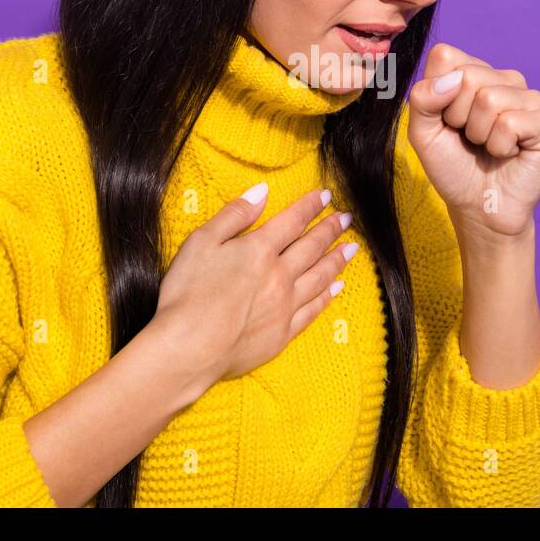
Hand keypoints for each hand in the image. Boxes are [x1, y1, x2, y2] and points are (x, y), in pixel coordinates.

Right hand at [153, 184, 356, 383]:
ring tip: (352, 249)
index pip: (292, 221)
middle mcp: (279, 276)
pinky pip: (313, 310)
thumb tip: (262, 192)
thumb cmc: (187, 293)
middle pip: (312, 247)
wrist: (189, 348)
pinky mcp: (283, 334)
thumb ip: (235, 215)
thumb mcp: (201, 242)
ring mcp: (284, 306)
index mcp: (259, 249)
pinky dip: (327, 296)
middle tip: (347, 218)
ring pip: (319, 277)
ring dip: (337, 260)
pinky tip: (337, 288)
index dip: (310, 206)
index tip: (326, 196)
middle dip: (331, 230)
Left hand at [406, 42, 539, 239]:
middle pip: (467, 76)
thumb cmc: (453, 166)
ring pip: (489, 99)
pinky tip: (508, 154)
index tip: (446, 120)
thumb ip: (423, 98)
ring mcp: (528, 97)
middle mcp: (504, 79)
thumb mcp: (422, 131)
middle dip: (457, 117)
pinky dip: (500, 146)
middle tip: (469, 137)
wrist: (477, 206)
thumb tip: (455, 79)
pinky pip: (510, 123)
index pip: (445, 56)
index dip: (437, 94)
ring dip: (479, 134)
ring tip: (488, 145)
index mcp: (474, 72)